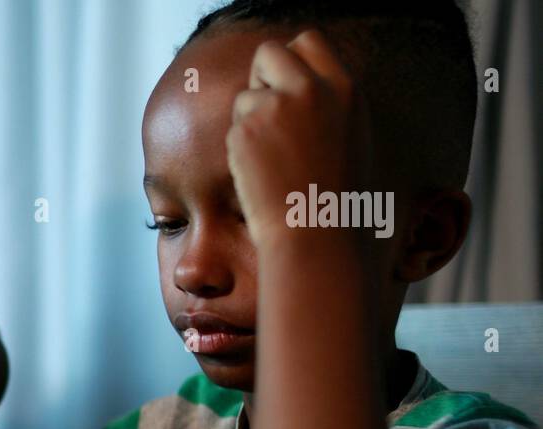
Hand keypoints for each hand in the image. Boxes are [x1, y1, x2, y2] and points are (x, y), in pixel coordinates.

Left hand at [226, 29, 371, 252]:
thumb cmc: (334, 195)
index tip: (285, 84)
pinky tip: (261, 173)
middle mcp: (311, 89)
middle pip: (269, 52)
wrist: (315, 231)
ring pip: (246, 95)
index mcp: (345, 88)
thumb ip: (325, 102)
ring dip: (250, 119)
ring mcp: (276, 107)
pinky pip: (233, 126)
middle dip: (261, 76)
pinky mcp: (245, 129)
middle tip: (267, 114)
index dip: (290, 60)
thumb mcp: (349, 134)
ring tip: (273, 158)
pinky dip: (240, 147)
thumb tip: (296, 83)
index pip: (308, 41)